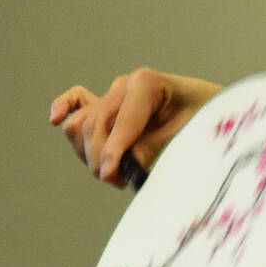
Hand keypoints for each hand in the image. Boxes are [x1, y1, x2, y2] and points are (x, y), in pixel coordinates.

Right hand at [50, 67, 221, 184]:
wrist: (211, 108)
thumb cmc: (204, 119)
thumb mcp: (188, 134)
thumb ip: (156, 146)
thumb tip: (128, 163)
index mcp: (146, 84)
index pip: (120, 121)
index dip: (114, 151)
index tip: (112, 176)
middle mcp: (123, 85)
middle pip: (94, 124)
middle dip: (101, 158)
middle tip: (119, 183)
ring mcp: (112, 94)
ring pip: (81, 123)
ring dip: (90, 152)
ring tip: (114, 174)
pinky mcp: (107, 104)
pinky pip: (76, 102)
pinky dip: (64, 110)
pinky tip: (55, 120)